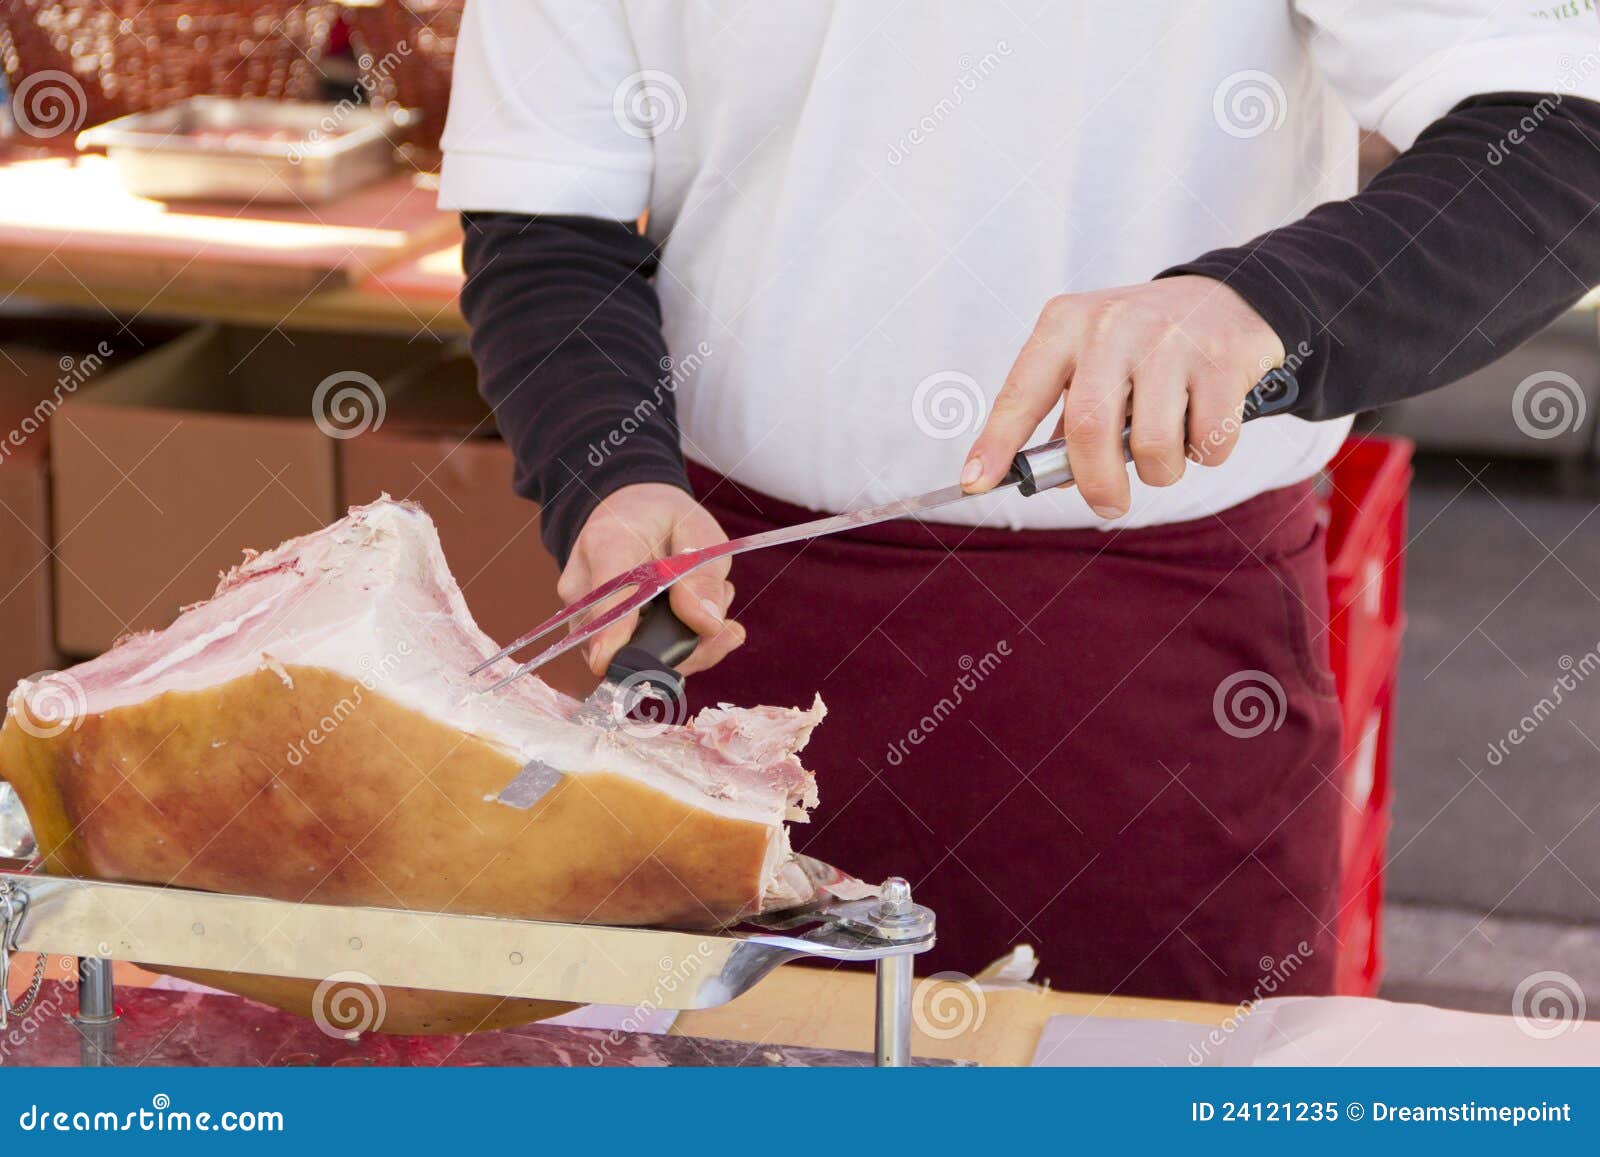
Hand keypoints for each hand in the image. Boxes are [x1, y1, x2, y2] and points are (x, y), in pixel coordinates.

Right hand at [558, 483, 743, 676]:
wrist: (635, 516)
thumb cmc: (666, 522)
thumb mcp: (698, 532)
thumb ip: (702, 575)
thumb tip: (706, 624)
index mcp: (608, 542)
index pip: (608, 592)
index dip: (610, 630)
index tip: (607, 660)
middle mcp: (583, 586)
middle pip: (617, 640)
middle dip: (678, 648)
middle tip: (727, 630)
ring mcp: (583, 616)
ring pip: (627, 658)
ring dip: (682, 649)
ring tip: (711, 608)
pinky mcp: (595, 638)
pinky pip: (633, 660)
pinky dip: (674, 652)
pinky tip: (700, 625)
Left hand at [961, 276, 1284, 516]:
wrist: (1229, 294)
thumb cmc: (1143, 343)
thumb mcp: (1092, 359)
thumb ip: (1068, 413)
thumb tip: (1050, 477)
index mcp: (1065, 324)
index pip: (1021, 393)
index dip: (997, 444)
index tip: (976, 482)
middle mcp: (1111, 325)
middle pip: (1088, 430)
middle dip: (1097, 485)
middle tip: (1108, 505)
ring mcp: (1168, 339)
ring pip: (1151, 446)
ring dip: (1160, 472)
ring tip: (1165, 453)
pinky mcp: (1220, 359)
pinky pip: (1206, 442)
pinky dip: (1203, 453)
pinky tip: (1202, 425)